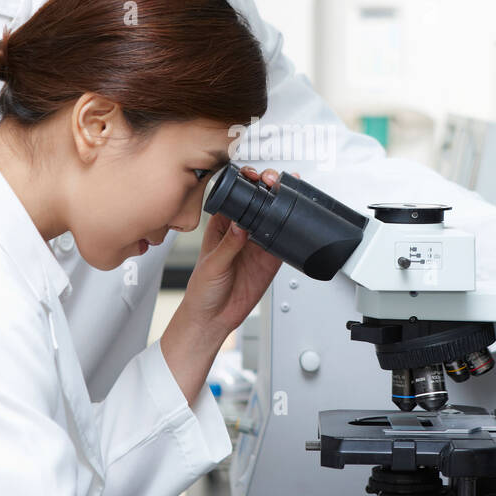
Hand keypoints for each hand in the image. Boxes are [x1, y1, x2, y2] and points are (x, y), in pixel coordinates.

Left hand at [159, 167, 282, 406]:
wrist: (213, 319)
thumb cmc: (202, 290)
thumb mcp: (212, 264)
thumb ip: (229, 245)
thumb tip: (241, 225)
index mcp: (221, 226)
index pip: (236, 198)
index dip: (245, 184)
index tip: (253, 176)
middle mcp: (240, 232)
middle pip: (258, 203)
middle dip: (267, 188)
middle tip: (273, 182)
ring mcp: (256, 245)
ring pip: (272, 218)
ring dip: (280, 204)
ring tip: (288, 192)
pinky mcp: (270, 260)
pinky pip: (283, 241)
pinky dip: (290, 231)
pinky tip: (293, 221)